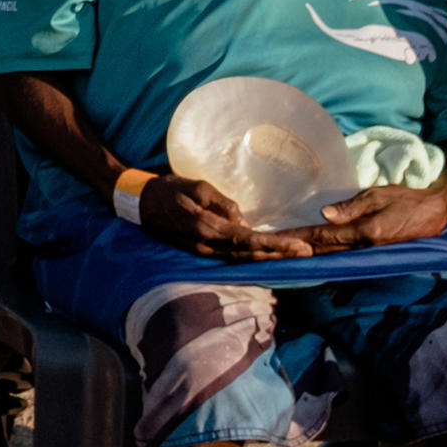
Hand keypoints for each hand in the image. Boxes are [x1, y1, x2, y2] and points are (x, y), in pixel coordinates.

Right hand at [128, 172, 309, 262]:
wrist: (139, 203)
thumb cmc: (167, 189)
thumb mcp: (197, 186)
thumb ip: (223, 203)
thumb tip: (244, 220)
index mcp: (207, 228)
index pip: (249, 240)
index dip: (276, 245)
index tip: (299, 247)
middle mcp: (208, 246)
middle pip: (250, 255)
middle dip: (280, 255)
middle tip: (307, 253)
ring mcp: (204, 253)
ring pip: (243, 260)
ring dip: (269, 258)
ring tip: (294, 255)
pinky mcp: (201, 252)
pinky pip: (233, 258)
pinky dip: (253, 257)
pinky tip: (268, 255)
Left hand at [288, 178, 446, 254]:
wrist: (433, 214)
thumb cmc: (405, 199)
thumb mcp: (378, 196)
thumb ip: (351, 208)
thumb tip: (324, 214)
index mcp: (364, 233)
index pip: (322, 237)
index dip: (298, 238)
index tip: (275, 239)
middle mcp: (364, 248)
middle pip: (322, 251)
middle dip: (296, 252)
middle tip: (269, 253)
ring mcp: (367, 254)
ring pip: (330, 257)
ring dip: (307, 257)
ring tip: (282, 257)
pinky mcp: (371, 254)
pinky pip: (342, 257)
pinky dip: (323, 257)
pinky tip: (309, 258)